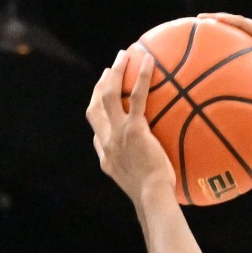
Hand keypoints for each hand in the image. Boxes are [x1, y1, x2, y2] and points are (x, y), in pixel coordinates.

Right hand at [87, 46, 176, 203]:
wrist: (152, 197)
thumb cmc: (153, 197)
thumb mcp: (140, 185)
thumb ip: (142, 171)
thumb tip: (155, 166)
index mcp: (106, 154)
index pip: (96, 128)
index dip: (97, 110)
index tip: (102, 97)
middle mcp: (107, 141)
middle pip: (96, 106)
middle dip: (101, 85)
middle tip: (110, 70)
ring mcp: (118, 133)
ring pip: (110, 95)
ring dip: (116, 72)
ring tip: (125, 55)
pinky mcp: (134, 129)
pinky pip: (138, 96)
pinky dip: (142, 76)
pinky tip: (149, 61)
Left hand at [203, 14, 251, 146]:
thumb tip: (242, 145)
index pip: (250, 57)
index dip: (231, 52)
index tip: (208, 53)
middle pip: (245, 39)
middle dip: (222, 31)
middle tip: (201, 30)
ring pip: (247, 28)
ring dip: (224, 20)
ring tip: (202, 19)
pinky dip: (234, 22)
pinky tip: (215, 19)